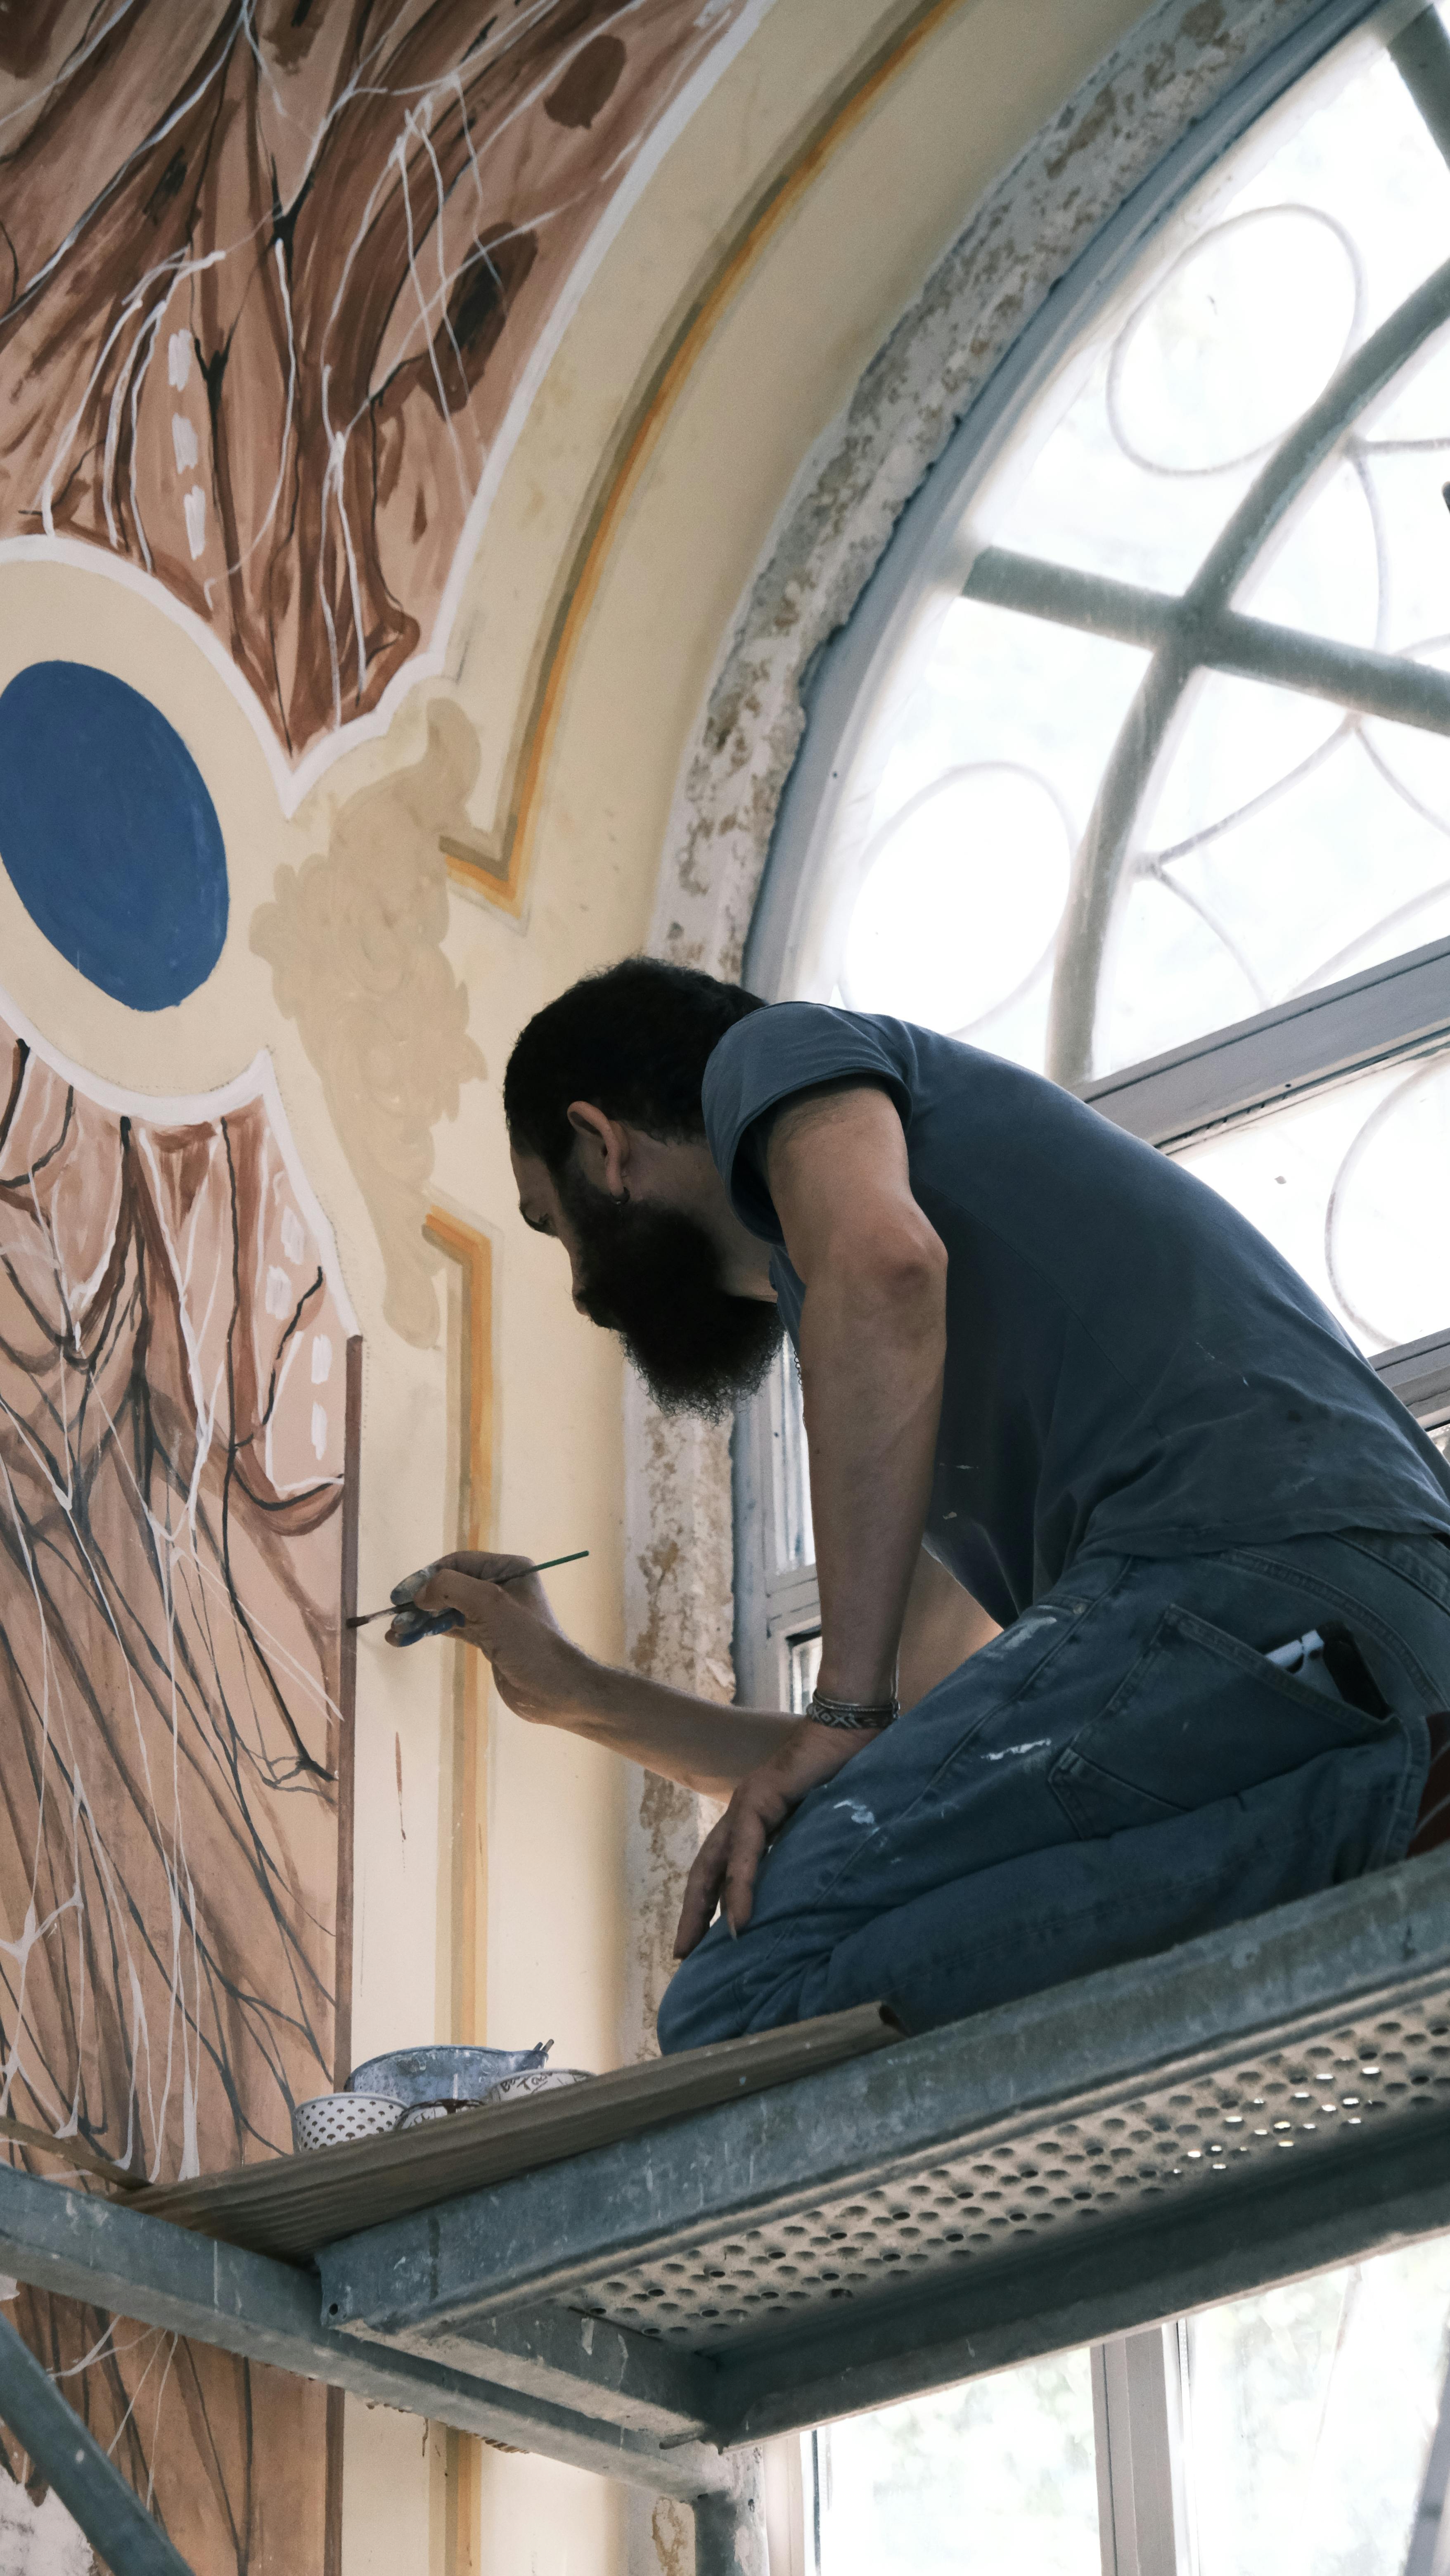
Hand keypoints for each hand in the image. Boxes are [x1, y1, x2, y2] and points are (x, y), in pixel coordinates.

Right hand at [388, 1552, 589, 1725]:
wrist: (555, 1690)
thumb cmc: (527, 1640)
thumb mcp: (490, 1604)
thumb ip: (451, 1588)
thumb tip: (420, 1592)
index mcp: (508, 1569)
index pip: (457, 1563)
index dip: (427, 1575)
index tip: (401, 1594)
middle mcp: (501, 1588)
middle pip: (449, 1586)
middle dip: (421, 1600)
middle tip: (395, 1617)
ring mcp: (493, 1615)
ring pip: (448, 1609)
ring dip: (421, 1618)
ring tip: (395, 1632)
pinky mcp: (488, 1640)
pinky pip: (453, 1628)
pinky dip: (431, 1631)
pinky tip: (408, 1638)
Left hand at [672, 1718, 885, 1956]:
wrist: (850, 1728)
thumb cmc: (844, 1772)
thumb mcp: (821, 1824)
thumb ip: (808, 1851)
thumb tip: (815, 1892)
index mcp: (753, 1820)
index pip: (719, 1868)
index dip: (707, 1903)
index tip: (698, 1941)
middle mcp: (742, 1813)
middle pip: (704, 1872)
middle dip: (691, 1914)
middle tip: (681, 1955)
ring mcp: (746, 1804)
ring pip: (714, 1864)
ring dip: (703, 1908)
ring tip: (698, 1946)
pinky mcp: (760, 1798)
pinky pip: (746, 1851)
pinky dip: (739, 1887)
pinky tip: (738, 1920)